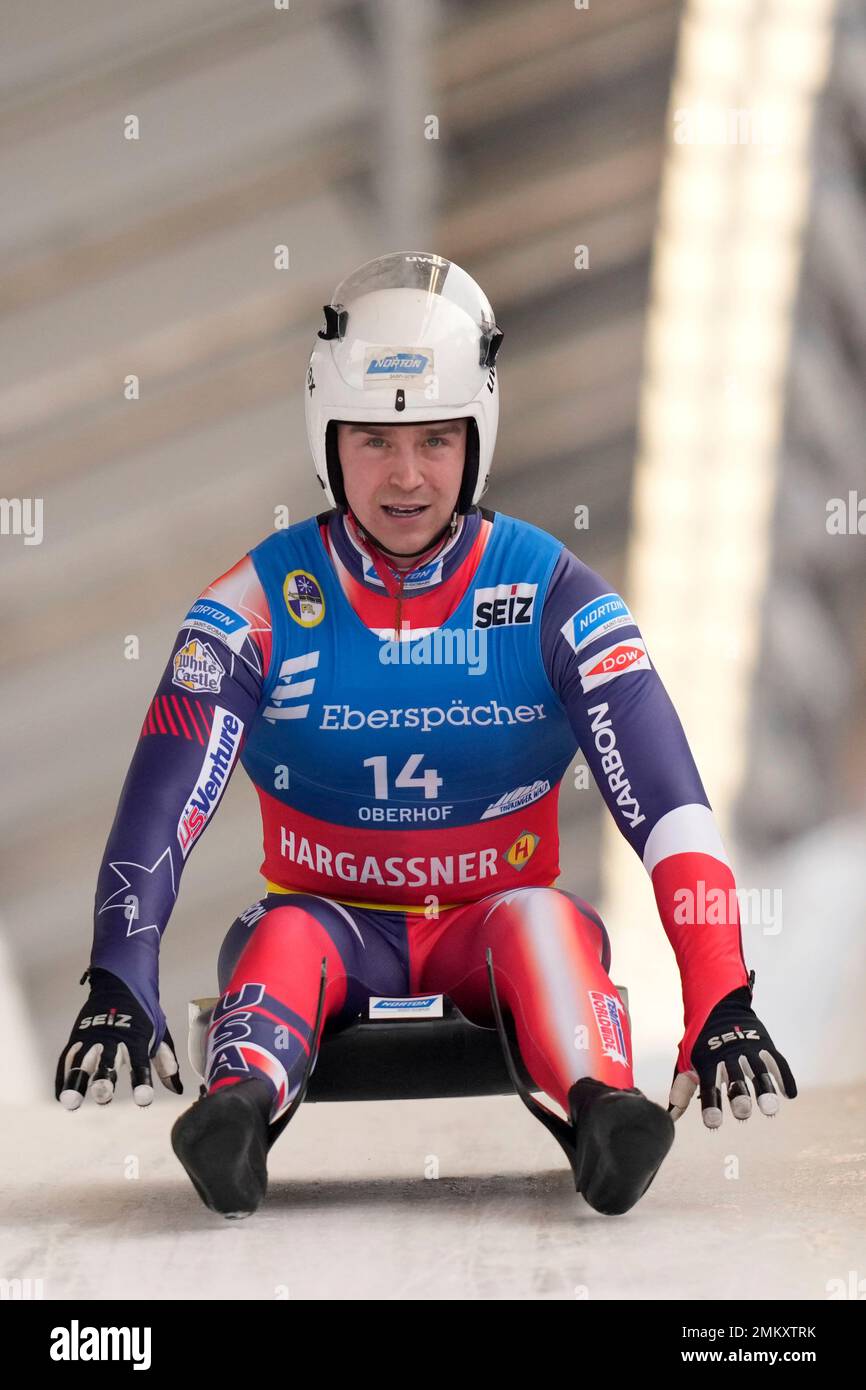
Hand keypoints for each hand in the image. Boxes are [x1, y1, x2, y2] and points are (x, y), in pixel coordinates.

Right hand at [55, 967, 182, 1108]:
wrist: (119, 984)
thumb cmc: (142, 1014)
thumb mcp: (158, 1034)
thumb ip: (165, 1062)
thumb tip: (176, 1089)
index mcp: (136, 1039)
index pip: (140, 1063)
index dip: (142, 1081)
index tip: (143, 1099)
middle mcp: (113, 1039)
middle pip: (107, 1062)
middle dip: (105, 1080)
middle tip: (104, 1096)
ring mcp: (92, 1037)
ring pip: (82, 1060)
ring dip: (77, 1081)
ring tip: (71, 1101)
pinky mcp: (78, 1037)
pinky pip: (67, 1058)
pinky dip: (62, 1076)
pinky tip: (61, 1094)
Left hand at [668, 978, 796, 1127]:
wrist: (720, 1006)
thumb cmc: (701, 1042)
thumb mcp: (687, 1060)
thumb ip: (682, 1088)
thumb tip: (671, 1117)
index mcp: (707, 1060)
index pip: (708, 1085)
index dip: (710, 1105)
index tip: (713, 1124)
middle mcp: (728, 1055)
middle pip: (735, 1078)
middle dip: (739, 1096)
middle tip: (742, 1114)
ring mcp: (749, 1049)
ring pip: (758, 1071)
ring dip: (764, 1090)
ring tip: (770, 1110)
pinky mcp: (765, 1044)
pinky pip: (778, 1061)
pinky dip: (784, 1077)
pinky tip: (789, 1095)